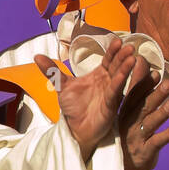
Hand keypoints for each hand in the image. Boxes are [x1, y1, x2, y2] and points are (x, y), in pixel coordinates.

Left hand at [36, 39, 137, 159]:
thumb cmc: (73, 107)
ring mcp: (111, 92)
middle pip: (116, 66)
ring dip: (125, 67)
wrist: (75, 129)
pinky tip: (123, 74)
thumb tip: (37, 56)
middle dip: (122, 56)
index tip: (117, 41)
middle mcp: (108, 82)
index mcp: (99, 75)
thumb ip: (52, 71)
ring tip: (131, 57)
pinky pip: (115, 91)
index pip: (108, 60)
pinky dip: (119, 82)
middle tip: (128, 46)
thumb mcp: (62, 86)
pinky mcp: (111, 104)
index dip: (113, 51)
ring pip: (119, 77)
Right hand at [117, 66, 168, 169]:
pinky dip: (167, 135)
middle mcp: (129, 123)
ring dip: (161, 114)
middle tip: (168, 84)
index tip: (156, 73)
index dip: (145, 85)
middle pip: (143, 108)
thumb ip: (140, 91)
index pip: (134, 96)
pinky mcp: (145, 151)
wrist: (124, 166)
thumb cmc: (131, 133)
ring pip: (150, 124)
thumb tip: (146, 65)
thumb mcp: (132, 113)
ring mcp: (137, 138)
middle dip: (155, 95)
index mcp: (126, 112)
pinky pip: (157, 142)